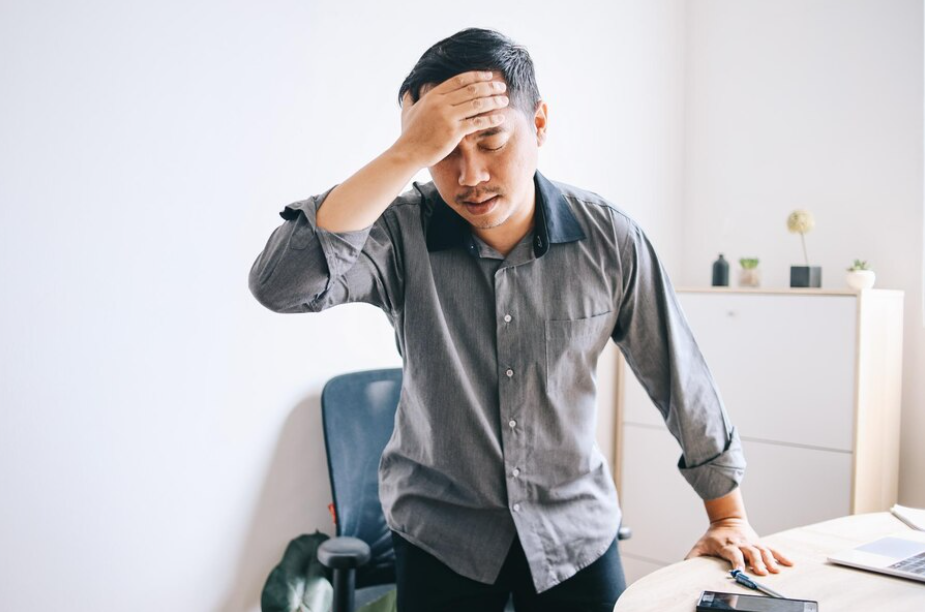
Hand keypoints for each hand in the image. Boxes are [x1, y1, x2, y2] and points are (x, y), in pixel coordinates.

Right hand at [392, 70, 509, 168]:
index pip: (460, 80)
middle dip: (490, 87)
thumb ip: (409, 99)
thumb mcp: (407, 111)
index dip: (477, 76)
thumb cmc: (408, 134)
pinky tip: (500, 118)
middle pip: (472, 89)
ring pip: (477, 104)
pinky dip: (491, 119)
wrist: (408, 153)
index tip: (489, 76)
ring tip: (504, 100)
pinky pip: (477, 122)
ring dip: (493, 101)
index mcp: (433, 95)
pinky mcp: (454, 132)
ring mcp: (448, 117)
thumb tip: (407, 92)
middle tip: (502, 87)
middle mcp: (441, 103)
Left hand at [685, 517, 793, 575]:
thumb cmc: (713, 536)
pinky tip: (790, 564)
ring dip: (770, 561)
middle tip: (762, 573)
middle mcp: (741, 543)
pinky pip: (772, 549)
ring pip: (763, 551)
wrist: (726, 519)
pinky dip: (781, 556)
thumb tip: (684, 567)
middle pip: (750, 553)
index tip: (739, 571)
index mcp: (727, 545)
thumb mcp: (701, 544)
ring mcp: (752, 542)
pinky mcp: (760, 542)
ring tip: (775, 571)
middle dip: (756, 563)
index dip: (736, 562)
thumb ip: (693, 556)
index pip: (732, 554)